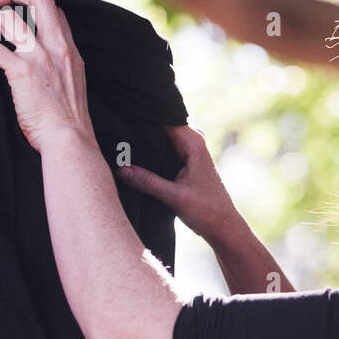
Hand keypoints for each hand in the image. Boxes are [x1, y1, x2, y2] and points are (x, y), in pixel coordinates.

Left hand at [0, 0, 94, 152]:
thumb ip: (61, 68)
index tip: (18, 11)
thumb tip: (42, 66)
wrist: (69, 141)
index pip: (56, 11)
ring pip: (8, 19)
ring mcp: (40, 58)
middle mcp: (57, 48)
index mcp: (71, 51)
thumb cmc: (68, 122)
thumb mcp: (74, 86)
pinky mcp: (22, 72)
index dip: (34, 3)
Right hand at [117, 123, 238, 242]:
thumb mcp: (174, 197)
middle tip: (115, 126)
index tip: (122, 113)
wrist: (223, 225)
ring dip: (145, 138)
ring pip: (162, 136)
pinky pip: (164, 147)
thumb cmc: (206, 210)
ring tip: (119, 138)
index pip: (164, 116)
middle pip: (161, 123)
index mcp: (193, 142)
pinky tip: (133, 153)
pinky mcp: (186, 161)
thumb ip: (147, 182)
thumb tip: (120, 170)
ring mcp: (189, 150)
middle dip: (142, 124)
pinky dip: (151, 149)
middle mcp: (193, 141)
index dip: (144, 114)